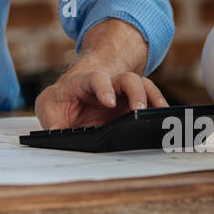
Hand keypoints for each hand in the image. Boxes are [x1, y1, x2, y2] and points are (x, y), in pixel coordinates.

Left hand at [34, 63, 167, 129]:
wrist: (68, 101)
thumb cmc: (59, 103)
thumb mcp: (48, 109)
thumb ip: (52, 122)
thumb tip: (56, 135)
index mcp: (84, 83)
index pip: (96, 79)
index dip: (104, 88)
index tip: (109, 103)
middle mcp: (108, 85)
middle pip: (127, 79)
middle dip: (136, 93)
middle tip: (139, 111)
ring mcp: (122, 95)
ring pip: (143, 87)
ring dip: (153, 100)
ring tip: (160, 115)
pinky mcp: (131, 107)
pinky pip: (150, 102)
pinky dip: (158, 110)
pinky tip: (164, 122)